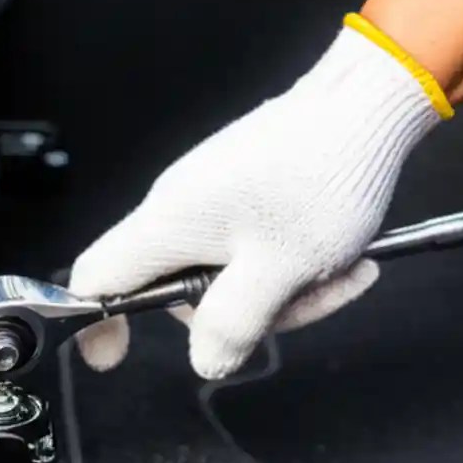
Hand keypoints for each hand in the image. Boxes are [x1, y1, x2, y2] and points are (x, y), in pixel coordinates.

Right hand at [68, 26, 443, 378]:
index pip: (96, 276)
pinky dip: (291, 263)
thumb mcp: (281, 270)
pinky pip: (253, 247)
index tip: (113, 357)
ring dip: (279, 290)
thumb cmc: (322, 177)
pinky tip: (340, 254)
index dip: (95, 322)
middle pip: (178, 288)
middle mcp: (178, 205)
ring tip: (336, 269)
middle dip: (238, 314)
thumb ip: (233, 324)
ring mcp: (211, 195)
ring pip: (226, 272)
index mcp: (168, 223)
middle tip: (297, 302)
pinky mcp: (243, 188)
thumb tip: (206, 361)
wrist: (367, 102)